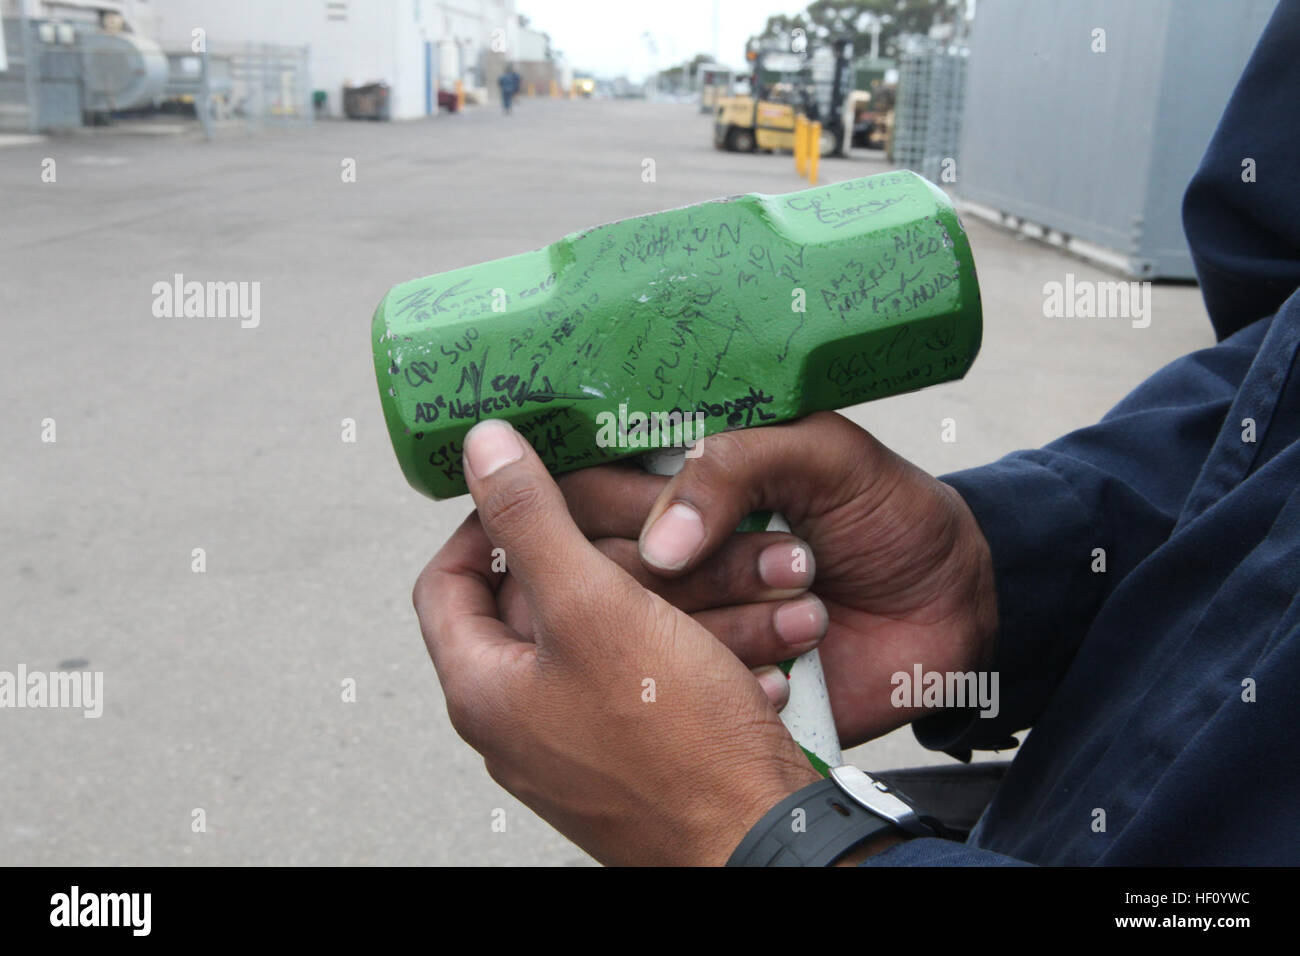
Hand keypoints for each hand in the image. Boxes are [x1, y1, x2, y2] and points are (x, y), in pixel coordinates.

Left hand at [413, 419, 821, 865]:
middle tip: (665, 531)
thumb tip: (481, 447)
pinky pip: (655, 682)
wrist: (758, 844)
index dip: (485, 522)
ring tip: (745, 583)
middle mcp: (520, 723)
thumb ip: (532, 520)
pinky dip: (700, 652)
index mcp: (484, 688)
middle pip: (543, 604)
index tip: (541, 488)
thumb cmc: (675, 743)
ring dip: (680, 600)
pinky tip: (753, 649)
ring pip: (615, 640)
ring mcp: (578, 745)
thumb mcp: (594, 605)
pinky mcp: (636, 759)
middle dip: (619, 556)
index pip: (448, 581)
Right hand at [544, 411, 998, 746]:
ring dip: (733, 625)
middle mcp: (662, 555)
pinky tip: (794, 668)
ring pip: (641, 637)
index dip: (629, 509)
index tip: (687, 526)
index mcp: (671, 484)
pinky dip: (738, 681)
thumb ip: (731, 466)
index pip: (588, 491)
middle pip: (607, 571)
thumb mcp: (820, 454)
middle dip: (709, 571)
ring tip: (813, 610)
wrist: (953, 605)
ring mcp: (681, 626)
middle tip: (798, 563)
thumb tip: (659, 543)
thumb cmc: (887, 512)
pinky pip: (684, 697)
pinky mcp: (713, 685)